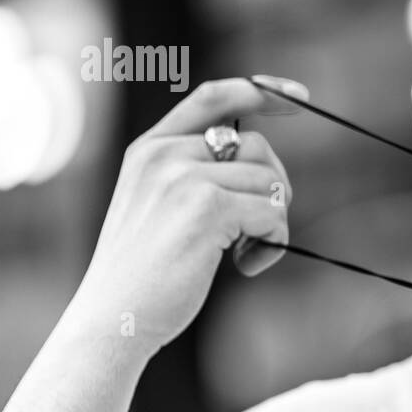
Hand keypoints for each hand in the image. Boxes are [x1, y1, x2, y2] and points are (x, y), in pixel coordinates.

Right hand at [69, 76, 304, 354]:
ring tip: (244, 253)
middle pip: (257, 146)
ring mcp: (184, 178)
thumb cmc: (142, 276)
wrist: (112, 320)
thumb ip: (192, 175)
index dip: (262, 91)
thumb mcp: (156, 207)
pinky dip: (272, 244)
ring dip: (273, 222)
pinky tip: (245, 266)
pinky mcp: (208, 208)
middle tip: (256, 229)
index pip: (214, 97)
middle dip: (273, 188)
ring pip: (271, 182)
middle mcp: (165, 155)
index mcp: (150, 149)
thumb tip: (263, 165)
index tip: (300, 96)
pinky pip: (274, 213)